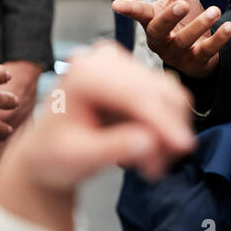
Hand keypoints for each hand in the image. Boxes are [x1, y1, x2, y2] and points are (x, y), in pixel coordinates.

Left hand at [0, 41, 196, 230]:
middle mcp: (104, 60)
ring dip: (168, 132)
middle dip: (166, 132)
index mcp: (84, 74)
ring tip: (151, 165)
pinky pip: (164, 98)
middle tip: (157, 170)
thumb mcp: (78, 158)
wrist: (46, 152)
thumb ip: (113, 148)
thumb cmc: (54, 155)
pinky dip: (164, 127)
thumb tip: (149, 142)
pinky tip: (148, 150)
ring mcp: (121, 64)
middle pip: (157, 90)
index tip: (184, 147)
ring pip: (167, 94)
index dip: (164, 121)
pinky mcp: (133, 74)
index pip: (137, 93)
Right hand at [112, 0, 230, 77]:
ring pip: (183, 40)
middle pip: (158, 30)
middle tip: (182, 4)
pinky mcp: (195, 61)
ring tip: (215, 10)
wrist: (200, 52)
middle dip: (169, 17)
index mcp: (152, 21)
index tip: (117, 4)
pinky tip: (229, 26)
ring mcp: (176, 53)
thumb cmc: (183, 21)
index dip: (129, 9)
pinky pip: (206, 51)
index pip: (140, 13)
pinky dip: (219, 39)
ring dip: (200, 25)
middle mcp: (160, 40)